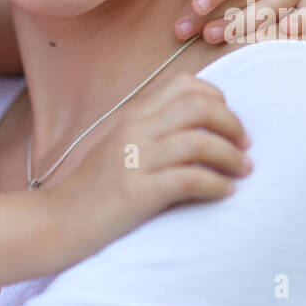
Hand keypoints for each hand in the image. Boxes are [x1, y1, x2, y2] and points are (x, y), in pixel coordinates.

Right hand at [51, 74, 250, 264]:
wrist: (60, 221)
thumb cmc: (96, 188)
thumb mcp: (121, 146)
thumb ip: (152, 130)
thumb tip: (199, 128)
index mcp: (133, 115)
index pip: (184, 84)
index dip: (218, 98)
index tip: (230, 123)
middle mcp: (134, 130)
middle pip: (198, 106)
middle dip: (232, 123)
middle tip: (245, 145)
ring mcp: (134, 159)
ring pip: (198, 142)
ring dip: (231, 156)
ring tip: (244, 171)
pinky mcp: (137, 193)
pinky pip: (189, 180)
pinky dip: (216, 185)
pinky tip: (226, 193)